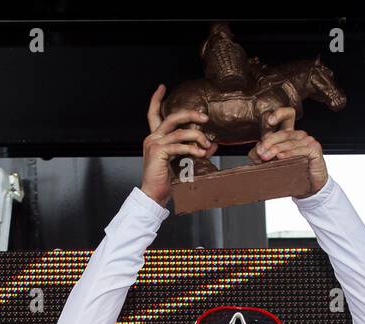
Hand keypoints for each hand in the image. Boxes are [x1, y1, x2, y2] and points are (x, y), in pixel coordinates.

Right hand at [140, 83, 218, 205]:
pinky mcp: (159, 152)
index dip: (156, 99)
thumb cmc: (165, 180)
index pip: (153, 114)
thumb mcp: (182, 161)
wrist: (153, 195)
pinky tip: (201, 153)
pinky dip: (193, 149)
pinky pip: (180, 145)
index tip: (162, 87)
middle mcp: (153, 138)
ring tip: (207, 145)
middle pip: (173, 117)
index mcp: (155, 138)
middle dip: (191, 114)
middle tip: (205, 117)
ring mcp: (154, 144)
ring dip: (198, 136)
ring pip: (180, 132)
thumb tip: (212, 144)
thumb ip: (194, 150)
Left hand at [247, 106, 327, 198]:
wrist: (308, 187)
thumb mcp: (273, 163)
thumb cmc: (293, 173)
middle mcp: (299, 135)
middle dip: (269, 141)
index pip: (286, 116)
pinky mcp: (314, 149)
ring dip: (275, 149)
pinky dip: (289, 154)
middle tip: (260, 151)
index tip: (269, 121)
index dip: (279, 114)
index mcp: (290, 134)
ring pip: (289, 142)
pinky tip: (281, 157)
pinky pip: (300, 150)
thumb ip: (263, 155)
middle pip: (284, 132)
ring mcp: (308, 141)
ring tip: (266, 157)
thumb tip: (255, 151)